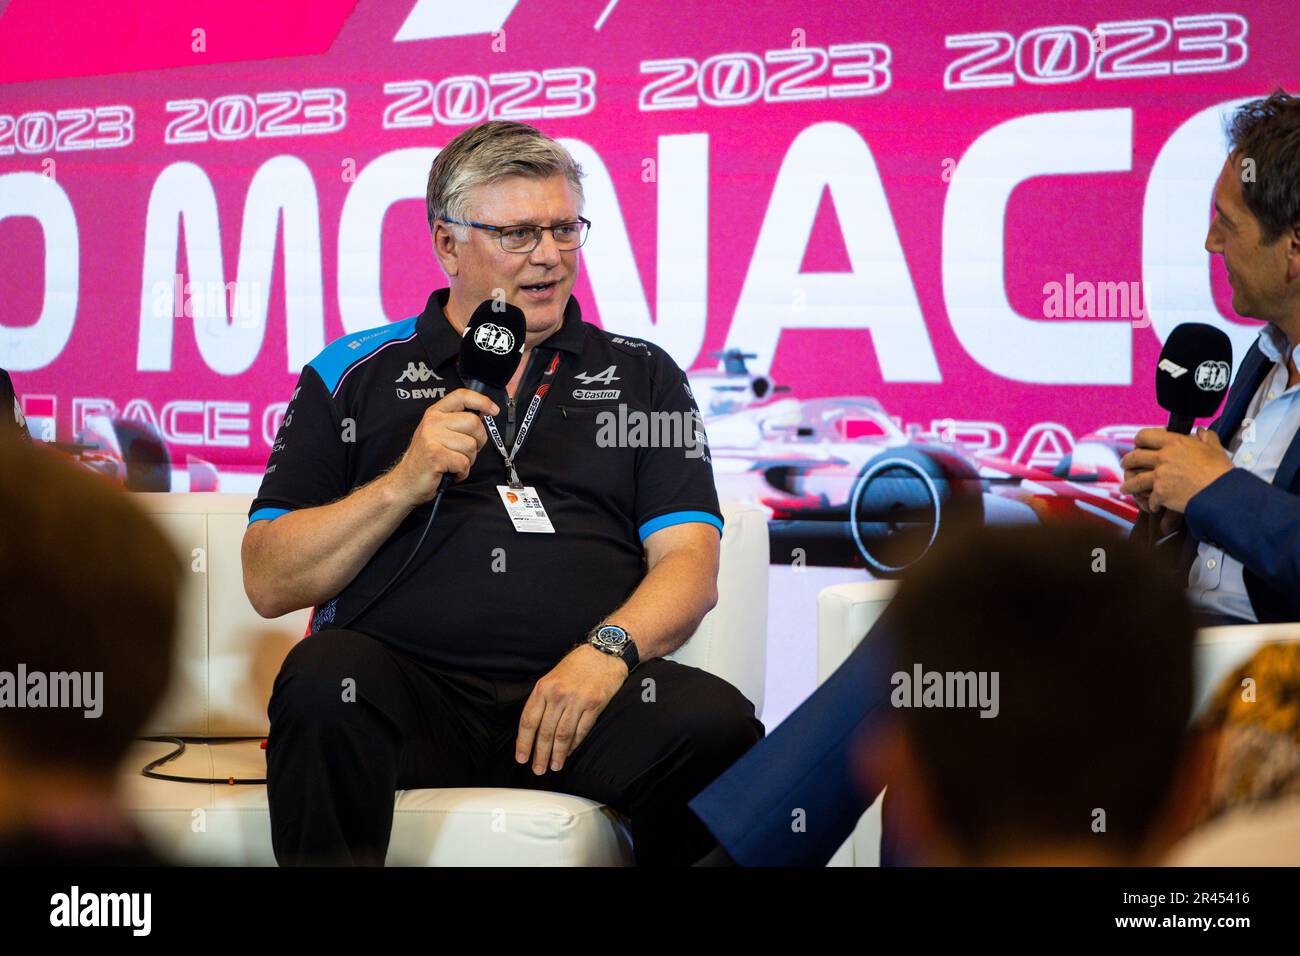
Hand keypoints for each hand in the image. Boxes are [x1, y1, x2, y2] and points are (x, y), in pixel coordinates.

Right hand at [387, 388, 497, 506]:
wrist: (405, 482)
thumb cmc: (426, 459)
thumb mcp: (438, 434)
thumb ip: (457, 422)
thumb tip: (483, 414)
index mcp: (435, 413)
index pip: (461, 396)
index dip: (482, 400)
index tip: (493, 410)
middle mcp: (433, 422)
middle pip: (474, 423)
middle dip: (478, 441)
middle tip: (466, 451)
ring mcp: (432, 437)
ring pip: (471, 446)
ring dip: (468, 460)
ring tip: (453, 462)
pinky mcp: (435, 455)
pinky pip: (464, 462)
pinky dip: (462, 472)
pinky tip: (451, 471)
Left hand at [516, 644, 627, 774]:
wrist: (604, 652)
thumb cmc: (577, 665)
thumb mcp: (553, 677)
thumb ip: (543, 700)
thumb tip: (534, 728)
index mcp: (544, 687)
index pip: (528, 720)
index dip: (524, 742)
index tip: (522, 757)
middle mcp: (558, 694)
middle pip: (545, 732)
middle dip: (540, 754)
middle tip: (538, 769)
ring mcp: (577, 700)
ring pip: (562, 735)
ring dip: (557, 754)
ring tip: (554, 766)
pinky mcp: (594, 704)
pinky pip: (581, 730)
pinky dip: (574, 744)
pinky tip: (569, 753)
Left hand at [1120, 427, 1232, 513]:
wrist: (1222, 492)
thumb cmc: (1220, 470)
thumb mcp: (1215, 448)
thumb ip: (1206, 437)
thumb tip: (1201, 431)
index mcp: (1174, 443)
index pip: (1145, 435)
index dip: (1139, 440)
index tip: (1138, 444)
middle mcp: (1163, 457)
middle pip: (1134, 457)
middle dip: (1127, 461)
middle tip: (1125, 464)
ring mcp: (1160, 476)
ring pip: (1135, 480)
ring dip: (1128, 485)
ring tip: (1125, 488)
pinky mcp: (1160, 493)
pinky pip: (1150, 499)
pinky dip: (1151, 504)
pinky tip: (1152, 506)